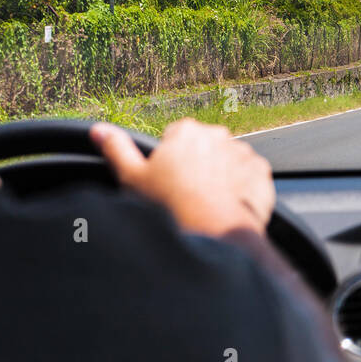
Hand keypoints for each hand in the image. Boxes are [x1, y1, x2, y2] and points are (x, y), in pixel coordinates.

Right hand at [91, 119, 274, 237]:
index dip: (169, 162)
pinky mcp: (262, 173)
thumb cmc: (170, 206)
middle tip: (186, 195)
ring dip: (221, 177)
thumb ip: (116, 149)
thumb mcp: (132, 178)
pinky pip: (250, 178)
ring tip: (208, 204)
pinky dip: (242, 189)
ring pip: (228, 163)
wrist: (213, 232)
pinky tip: (228, 206)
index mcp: (187, 130)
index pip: (176, 138)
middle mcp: (219, 135)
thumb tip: (99, 129)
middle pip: (204, 148)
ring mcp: (243, 153)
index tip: (168, 182)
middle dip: (197, 166)